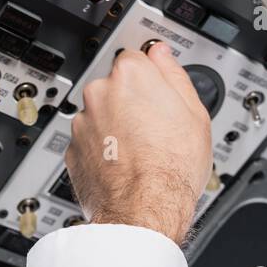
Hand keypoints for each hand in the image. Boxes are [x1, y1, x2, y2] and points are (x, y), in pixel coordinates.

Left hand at [64, 42, 212, 245]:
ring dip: (113, 129)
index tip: (157, 95)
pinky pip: (88, 144)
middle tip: (152, 130)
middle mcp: (99, 93)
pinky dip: (101, 152)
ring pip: (99, 117)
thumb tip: (162, 54)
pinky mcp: (72, 151)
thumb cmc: (172, 168)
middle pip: (114, 88)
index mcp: (131, 75)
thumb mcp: (194, 113)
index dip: (150, 80)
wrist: (144, 211)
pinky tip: (122, 166)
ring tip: (138, 153)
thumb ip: (174, 75)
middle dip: (129, 105)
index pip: (136, 59)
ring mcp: (82, 124)